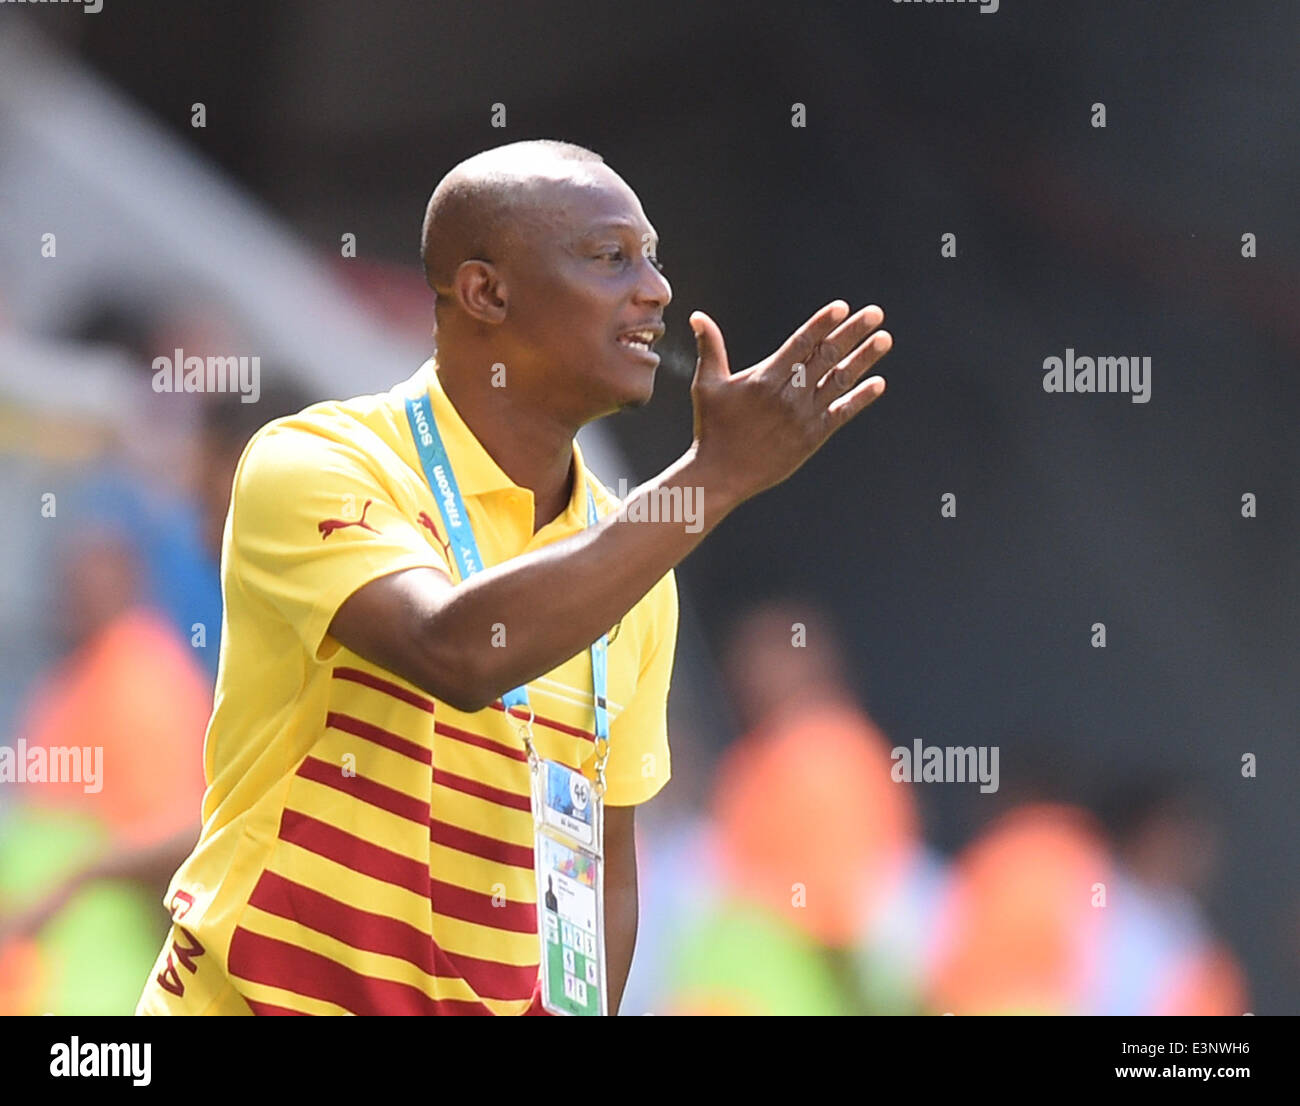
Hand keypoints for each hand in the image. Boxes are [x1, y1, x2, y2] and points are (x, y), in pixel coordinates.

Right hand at [687, 300, 890, 503]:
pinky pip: (842, 412)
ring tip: (885, 339)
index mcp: (765, 378)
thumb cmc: (712, 427)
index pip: (800, 343)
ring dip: (864, 359)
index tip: (842, 307)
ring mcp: (803, 416)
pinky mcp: (813, 437)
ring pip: (839, 380)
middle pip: (826, 356)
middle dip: (852, 332)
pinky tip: (878, 383)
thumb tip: (697, 315)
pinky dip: (861, 398)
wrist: (722, 475)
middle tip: (875, 313)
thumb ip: (710, 348)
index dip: (822, 324)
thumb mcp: (708, 385)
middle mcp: (788, 395)